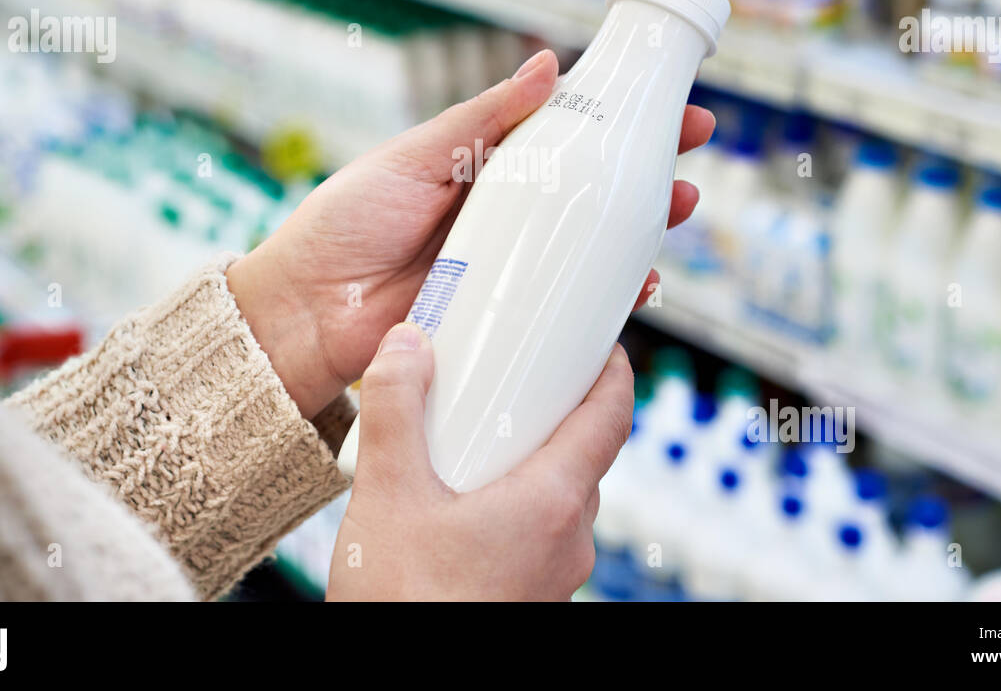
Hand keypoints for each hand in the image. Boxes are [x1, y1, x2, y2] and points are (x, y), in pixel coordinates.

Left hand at [227, 49, 714, 417]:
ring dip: (640, 233)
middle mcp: (503, 215)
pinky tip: (638, 288)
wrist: (303, 310)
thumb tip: (548, 65)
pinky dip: (606, 298)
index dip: (618, 120)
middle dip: (646, 176)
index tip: (669, 106)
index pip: (565, 135)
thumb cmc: (345, 222)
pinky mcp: (503, 315)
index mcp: (482, 167)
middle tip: (691, 161)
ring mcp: (507, 266)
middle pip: (590, 192)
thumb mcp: (414, 157)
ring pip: (588, 248)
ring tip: (677, 212)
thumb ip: (481, 118)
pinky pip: (566, 304)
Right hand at [326, 322, 632, 600]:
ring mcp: (554, 572)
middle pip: (584, 453)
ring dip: (529, 461)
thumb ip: (396, 409)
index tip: (601, 344)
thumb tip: (407, 346)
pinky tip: (461, 499)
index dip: (613, 372)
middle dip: (554, 412)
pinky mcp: (531, 596)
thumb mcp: (387, 493)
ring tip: (475, 439)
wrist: (402, 687)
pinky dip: (515, 502)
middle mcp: (569, 538)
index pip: (612, 418)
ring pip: (559, 496)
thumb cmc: (407, 606)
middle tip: (515, 380)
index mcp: (553, 501)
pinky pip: (539, 532)